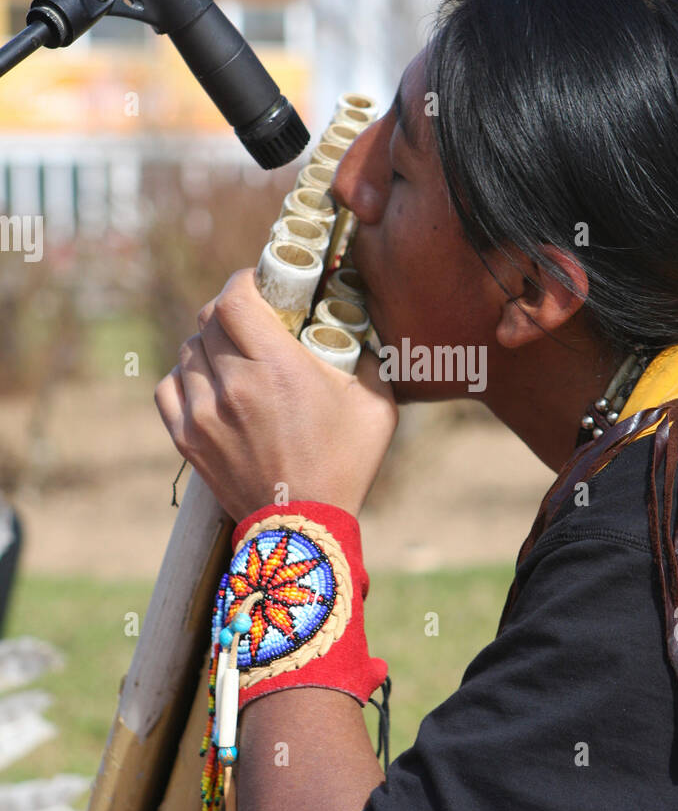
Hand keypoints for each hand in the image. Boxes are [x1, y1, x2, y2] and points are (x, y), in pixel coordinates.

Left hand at [154, 268, 397, 522]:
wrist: (304, 529)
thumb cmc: (346, 466)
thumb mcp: (375, 405)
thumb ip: (369, 358)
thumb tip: (360, 326)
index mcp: (278, 368)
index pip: (235, 298)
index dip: (244, 282)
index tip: (259, 284)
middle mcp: (234, 385)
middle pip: (209, 319)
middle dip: (230, 309)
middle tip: (252, 316)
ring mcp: (204, 413)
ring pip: (188, 350)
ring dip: (210, 344)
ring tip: (234, 356)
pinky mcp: (188, 439)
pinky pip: (169, 387)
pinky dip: (186, 377)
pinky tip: (210, 385)